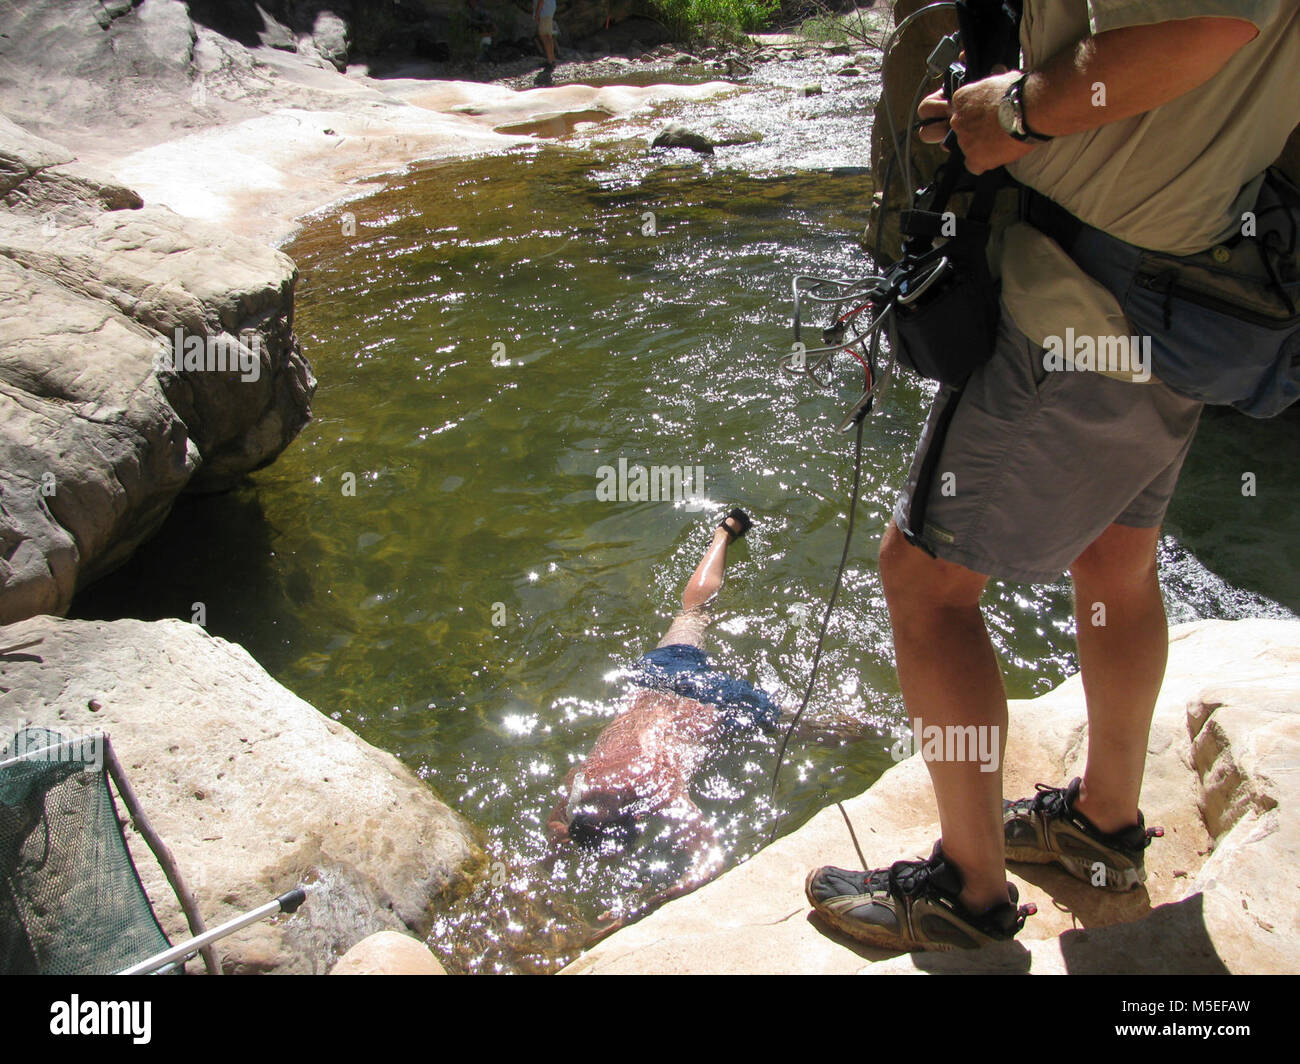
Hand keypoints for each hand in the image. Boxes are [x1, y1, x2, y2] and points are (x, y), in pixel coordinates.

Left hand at [918, 67, 1038, 174]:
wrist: (1030, 107)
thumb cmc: (1020, 91)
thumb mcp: (1000, 78)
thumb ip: (991, 86)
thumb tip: (997, 78)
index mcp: (961, 98)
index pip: (960, 111)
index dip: (974, 114)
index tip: (986, 116)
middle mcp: (957, 120)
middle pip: (962, 130)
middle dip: (976, 130)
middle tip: (994, 128)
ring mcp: (964, 140)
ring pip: (968, 147)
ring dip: (981, 145)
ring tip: (1001, 140)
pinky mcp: (975, 157)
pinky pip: (973, 166)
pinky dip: (983, 163)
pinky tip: (995, 156)